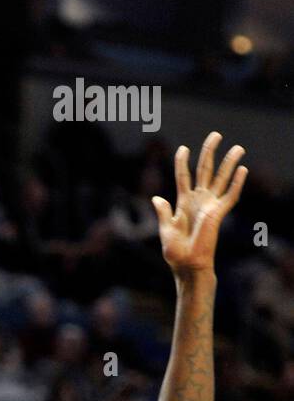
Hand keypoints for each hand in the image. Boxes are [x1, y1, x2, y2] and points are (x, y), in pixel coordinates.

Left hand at [152, 133, 246, 277]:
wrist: (188, 266)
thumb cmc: (176, 253)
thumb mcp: (165, 230)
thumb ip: (163, 213)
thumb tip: (156, 198)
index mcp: (183, 203)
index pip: (183, 177)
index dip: (182, 162)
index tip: (183, 149)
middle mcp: (198, 201)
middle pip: (205, 171)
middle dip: (210, 152)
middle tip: (215, 135)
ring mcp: (210, 206)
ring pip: (221, 179)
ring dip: (229, 164)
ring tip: (238, 148)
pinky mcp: (218, 214)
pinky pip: (230, 196)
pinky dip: (236, 183)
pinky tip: (242, 170)